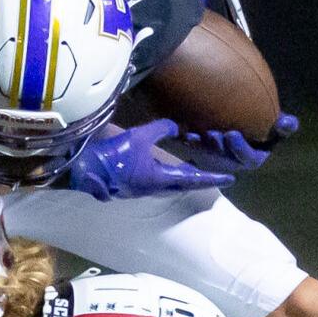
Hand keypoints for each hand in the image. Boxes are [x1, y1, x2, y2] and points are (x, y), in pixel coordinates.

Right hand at [66, 119, 235, 201]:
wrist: (87, 169)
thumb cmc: (115, 154)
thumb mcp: (141, 136)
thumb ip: (162, 129)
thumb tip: (176, 127)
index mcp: (160, 179)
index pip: (193, 179)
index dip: (212, 177)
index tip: (230, 179)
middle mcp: (153, 188)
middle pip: (183, 186)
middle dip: (199, 181)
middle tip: (215, 176)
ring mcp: (141, 190)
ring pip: (169, 185)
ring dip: (182, 180)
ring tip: (192, 171)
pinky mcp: (130, 187)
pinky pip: (156, 183)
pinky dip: (167, 177)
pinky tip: (163, 169)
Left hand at [177, 113, 299, 172]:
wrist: (239, 121)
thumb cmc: (264, 124)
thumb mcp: (278, 126)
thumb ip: (285, 126)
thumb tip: (289, 123)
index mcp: (252, 159)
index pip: (247, 159)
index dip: (239, 149)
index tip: (231, 134)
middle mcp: (233, 164)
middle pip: (223, 161)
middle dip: (217, 149)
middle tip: (211, 133)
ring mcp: (215, 160)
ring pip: (205, 158)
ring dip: (199, 148)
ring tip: (193, 134)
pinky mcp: (200, 155)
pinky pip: (191, 153)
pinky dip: (187, 144)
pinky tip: (181, 131)